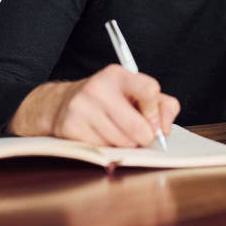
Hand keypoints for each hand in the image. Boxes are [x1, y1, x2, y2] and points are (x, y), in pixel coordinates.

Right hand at [12, 64, 180, 146]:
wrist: (62, 103)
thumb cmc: (108, 100)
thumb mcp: (136, 93)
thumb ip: (162, 106)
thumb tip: (163, 130)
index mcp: (118, 74)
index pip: (150, 90)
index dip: (155, 111)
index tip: (152, 119)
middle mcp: (98, 88)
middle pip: (139, 127)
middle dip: (144, 137)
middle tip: (140, 134)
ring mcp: (82, 108)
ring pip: (124, 143)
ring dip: (126, 144)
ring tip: (117, 132)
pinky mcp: (71, 128)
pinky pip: (105, 151)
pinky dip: (109, 149)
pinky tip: (101, 136)